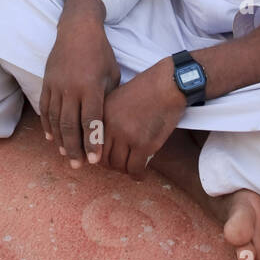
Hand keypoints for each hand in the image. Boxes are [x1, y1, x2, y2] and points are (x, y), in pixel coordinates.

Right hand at [40, 0, 119, 167]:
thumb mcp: (111, 74)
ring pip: (54, 120)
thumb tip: (107, 123)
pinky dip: (47, 125)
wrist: (77, 29)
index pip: (91, 121)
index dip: (92, 142)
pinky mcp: (47, 82)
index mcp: (90, 87)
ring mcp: (56, 86)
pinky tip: (51, 138)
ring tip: (64, 155)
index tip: (94, 160)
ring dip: (59, 140)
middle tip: (77, 166)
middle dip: (74, 148)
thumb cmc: (100, 52)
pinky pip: (45, 108)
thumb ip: (108, 98)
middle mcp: (71, 88)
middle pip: (69, 125)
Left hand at [101, 57, 184, 179]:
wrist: (167, 85)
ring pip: (118, 166)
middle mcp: (110, 126)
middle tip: (121, 166)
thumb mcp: (117, 99)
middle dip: (111, 166)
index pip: (91, 145)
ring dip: (125, 170)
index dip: (97, 156)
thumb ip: (107, 119)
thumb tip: (102, 143)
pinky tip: (140, 173)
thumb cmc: (146, 90)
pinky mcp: (143, 144)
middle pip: (103, 159)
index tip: (105, 160)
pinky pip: (135, 168)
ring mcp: (126, 136)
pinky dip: (137, 175)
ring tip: (132, 168)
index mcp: (101, 114)